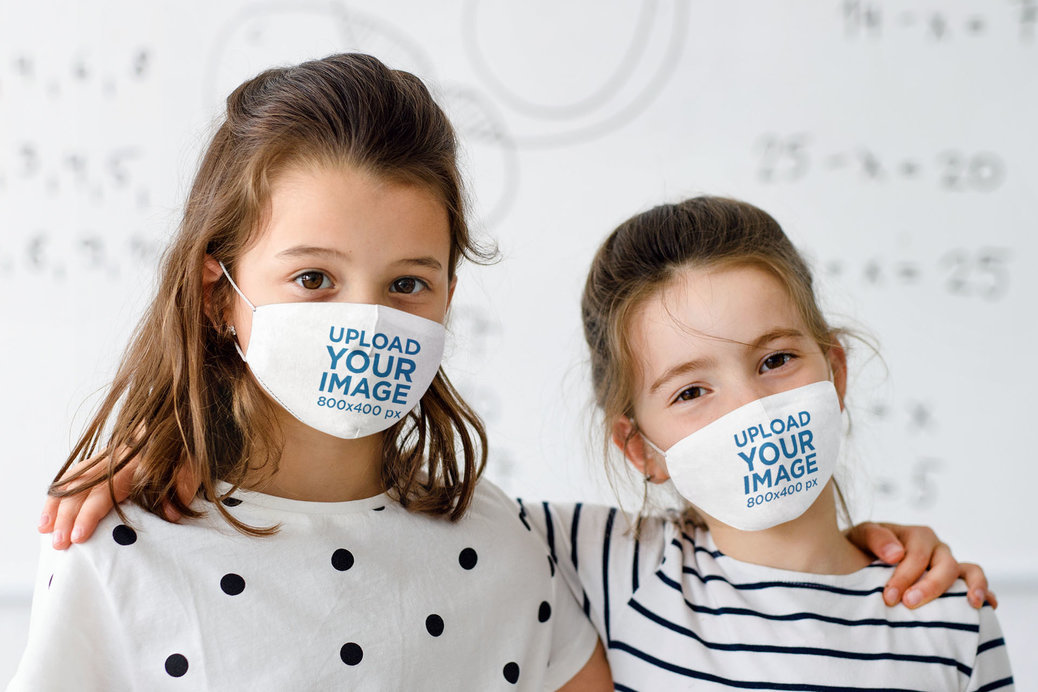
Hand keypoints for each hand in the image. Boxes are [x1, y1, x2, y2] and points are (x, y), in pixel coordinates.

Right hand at [39, 447, 194, 548]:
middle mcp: (117, 456)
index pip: (106, 491)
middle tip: (58, 544)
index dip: (90, 514)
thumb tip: (172, 513)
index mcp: (137, 460)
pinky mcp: (108, 453)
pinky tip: (52, 509)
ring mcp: (110, 453)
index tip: (77, 536)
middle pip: (83, 487)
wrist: (185, 409)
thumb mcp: (196, 459)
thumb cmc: (191, 439)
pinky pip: (78, 471)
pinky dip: (61, 489)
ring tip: (44, 529)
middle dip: (67, 517)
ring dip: (57, 504)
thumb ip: (184, 481)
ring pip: (75, 478)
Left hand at [846, 522, 996, 609]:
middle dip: (930, 586)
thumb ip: (875, 538)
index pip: (916, 556)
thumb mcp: (861, 535)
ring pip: (969, 571)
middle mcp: (937, 549)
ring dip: (972, 587)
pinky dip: (985, 593)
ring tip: (971, 604)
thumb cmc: (862, 548)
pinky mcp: (957, 581)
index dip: (904, 577)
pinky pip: (976, 583)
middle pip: (944, 565)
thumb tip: (896, 554)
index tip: (890, 598)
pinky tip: (988, 607)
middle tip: (910, 604)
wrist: (860, 558)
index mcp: (916, 536)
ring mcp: (949, 564)